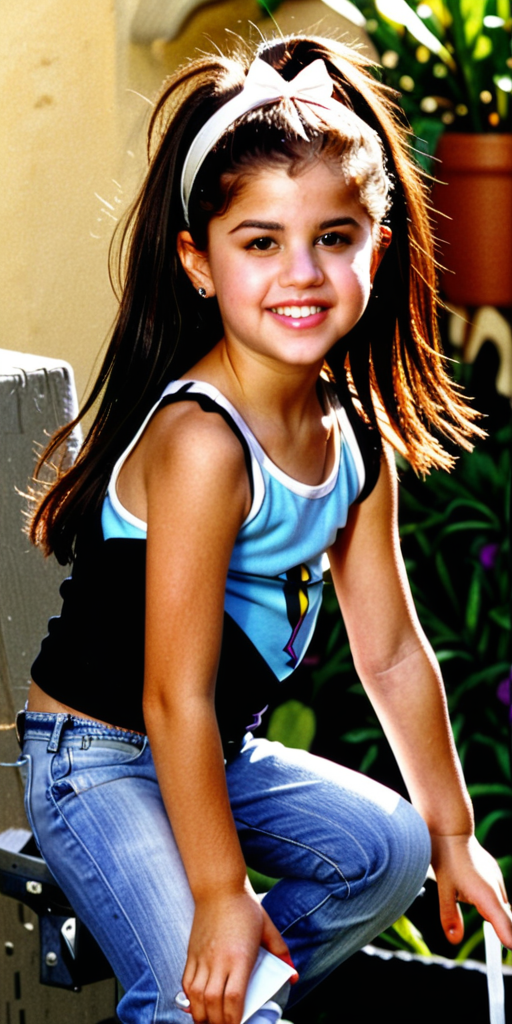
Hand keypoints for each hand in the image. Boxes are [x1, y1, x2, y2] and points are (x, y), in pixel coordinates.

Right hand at [182, 881, 295, 1023]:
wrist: (218, 887)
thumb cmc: (245, 907)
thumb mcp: (268, 928)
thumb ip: (281, 952)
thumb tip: (293, 976)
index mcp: (240, 957)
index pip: (234, 998)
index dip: (235, 1019)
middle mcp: (218, 960)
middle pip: (214, 1003)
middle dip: (219, 1023)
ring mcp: (202, 957)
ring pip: (197, 997)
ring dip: (203, 1015)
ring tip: (211, 1022)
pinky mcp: (191, 953)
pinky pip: (186, 982)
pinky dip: (190, 999)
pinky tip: (197, 1006)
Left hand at [431, 833, 511, 948]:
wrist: (450, 828)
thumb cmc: (446, 857)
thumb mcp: (443, 888)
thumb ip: (450, 915)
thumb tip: (454, 940)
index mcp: (487, 894)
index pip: (505, 924)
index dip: (509, 938)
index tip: (510, 948)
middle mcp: (496, 886)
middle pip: (503, 916)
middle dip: (497, 925)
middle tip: (492, 938)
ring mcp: (496, 876)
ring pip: (498, 903)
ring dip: (489, 909)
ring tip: (465, 892)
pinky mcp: (493, 869)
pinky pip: (494, 890)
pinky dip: (487, 896)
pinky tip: (469, 883)